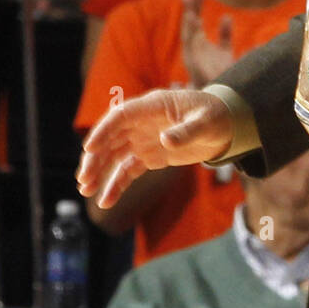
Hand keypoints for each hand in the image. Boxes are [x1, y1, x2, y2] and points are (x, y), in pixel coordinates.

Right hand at [76, 87, 234, 208]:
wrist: (224, 127)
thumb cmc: (215, 116)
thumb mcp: (205, 123)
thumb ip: (186, 131)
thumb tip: (164, 141)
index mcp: (153, 107)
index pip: (120, 116)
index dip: (103, 130)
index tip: (89, 148)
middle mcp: (142, 122)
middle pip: (111, 138)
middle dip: (95, 157)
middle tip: (84, 178)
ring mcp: (142, 140)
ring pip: (114, 155)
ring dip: (99, 171)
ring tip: (86, 190)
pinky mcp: (147, 156)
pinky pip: (126, 171)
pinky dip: (115, 185)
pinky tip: (105, 201)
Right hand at [180, 0, 234, 88]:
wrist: (223, 99)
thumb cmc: (223, 77)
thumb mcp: (226, 52)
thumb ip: (225, 35)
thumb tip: (226, 16)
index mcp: (202, 45)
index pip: (197, 21)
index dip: (198, 6)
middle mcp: (195, 49)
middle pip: (191, 23)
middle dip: (192, 6)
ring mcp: (193, 55)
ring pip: (188, 31)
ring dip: (188, 15)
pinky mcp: (193, 63)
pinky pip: (189, 44)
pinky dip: (189, 30)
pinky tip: (192, 17)